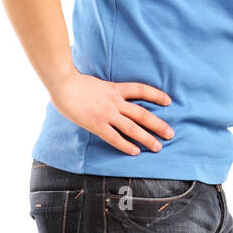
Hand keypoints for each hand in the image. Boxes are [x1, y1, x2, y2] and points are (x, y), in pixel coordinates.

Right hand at [48, 70, 173, 155]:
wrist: (63, 82)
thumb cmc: (74, 81)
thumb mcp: (96, 82)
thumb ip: (105, 91)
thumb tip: (109, 96)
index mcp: (115, 88)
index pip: (141, 89)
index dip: (156, 95)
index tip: (169, 101)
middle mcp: (115, 101)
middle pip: (142, 114)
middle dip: (158, 124)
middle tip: (170, 134)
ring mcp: (106, 114)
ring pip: (132, 127)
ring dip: (146, 138)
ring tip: (158, 147)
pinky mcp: (96, 124)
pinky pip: (114, 137)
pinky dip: (126, 145)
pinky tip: (135, 152)